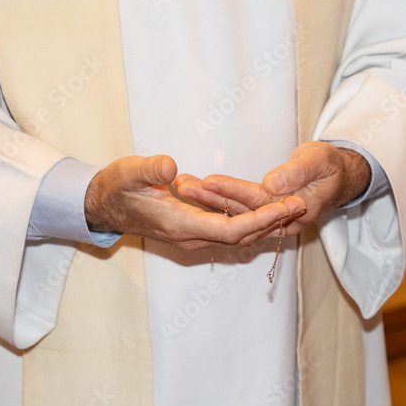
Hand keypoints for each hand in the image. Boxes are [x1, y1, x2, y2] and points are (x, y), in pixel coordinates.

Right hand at [84, 155, 305, 249]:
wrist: (102, 206)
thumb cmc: (116, 186)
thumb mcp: (129, 171)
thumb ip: (150, 170)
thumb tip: (172, 169)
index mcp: (181, 225)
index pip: (232, 228)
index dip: (261, 219)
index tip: (285, 206)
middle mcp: (191, 237)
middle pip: (242, 236)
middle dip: (273, 222)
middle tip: (303, 205)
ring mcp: (193, 236)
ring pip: (238, 236)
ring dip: (266, 225)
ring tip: (294, 209)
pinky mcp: (194, 231)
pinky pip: (230, 230)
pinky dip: (252, 223)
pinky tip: (269, 212)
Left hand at [174, 142, 370, 236]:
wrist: (335, 177)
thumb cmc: (328, 165)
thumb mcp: (318, 160)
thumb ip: (296, 172)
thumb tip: (272, 184)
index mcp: (298, 211)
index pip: (260, 203)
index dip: (234, 192)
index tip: (209, 181)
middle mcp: (283, 224)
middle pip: (242, 213)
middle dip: (211, 200)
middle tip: (183, 185)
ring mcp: (273, 224)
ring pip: (235, 215)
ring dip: (208, 203)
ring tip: (182, 186)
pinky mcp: (263, 219)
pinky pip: (237, 214)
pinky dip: (216, 203)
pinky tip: (196, 193)